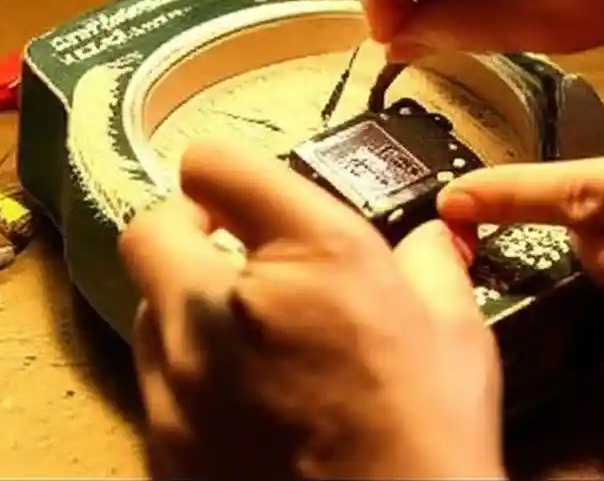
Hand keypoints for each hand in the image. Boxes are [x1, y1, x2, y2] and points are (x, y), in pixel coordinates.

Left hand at [119, 138, 503, 479]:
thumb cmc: (429, 441)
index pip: (215, 162)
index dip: (225, 167)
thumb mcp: (456, 333)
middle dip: (184, 227)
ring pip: (147, 307)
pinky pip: (155, 379)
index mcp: (309, 257)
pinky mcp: (164, 437)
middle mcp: (227, 305)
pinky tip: (240, 394)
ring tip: (240, 329)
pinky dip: (186, 369)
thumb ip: (430, 265)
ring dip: (184, 301)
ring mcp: (184, 377)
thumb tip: (430, 240)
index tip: (240, 189)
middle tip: (225, 246)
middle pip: (152, 229)